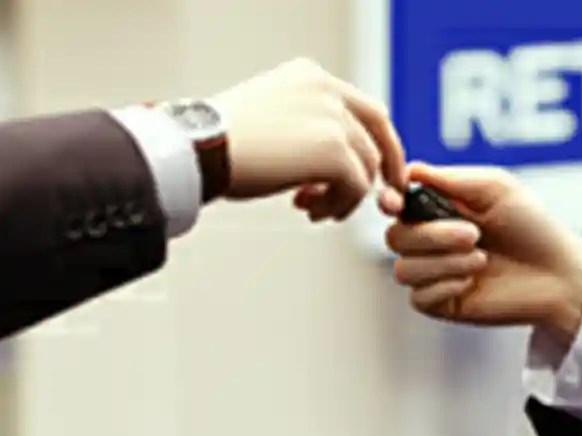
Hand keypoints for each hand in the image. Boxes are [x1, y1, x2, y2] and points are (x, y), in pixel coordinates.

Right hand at [213, 58, 404, 220]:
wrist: (198, 150)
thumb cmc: (219, 142)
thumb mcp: (273, 121)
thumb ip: (309, 130)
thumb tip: (341, 164)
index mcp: (311, 77)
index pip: (365, 107)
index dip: (377, 141)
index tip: (379, 170)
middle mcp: (327, 90)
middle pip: (378, 132)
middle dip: (383, 169)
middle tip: (380, 198)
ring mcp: (333, 119)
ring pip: (366, 166)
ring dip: (346, 196)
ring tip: (316, 209)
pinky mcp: (334, 151)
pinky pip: (356, 188)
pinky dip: (340, 206)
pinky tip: (314, 212)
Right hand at [379, 163, 581, 348]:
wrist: (559, 275)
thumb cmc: (532, 226)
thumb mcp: (495, 188)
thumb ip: (449, 179)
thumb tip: (409, 170)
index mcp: (438, 209)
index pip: (395, 204)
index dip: (389, 202)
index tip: (396, 203)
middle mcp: (431, 241)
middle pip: (394, 238)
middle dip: (432, 235)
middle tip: (474, 235)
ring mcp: (434, 273)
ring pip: (403, 270)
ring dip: (443, 263)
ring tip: (481, 259)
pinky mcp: (441, 303)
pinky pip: (418, 297)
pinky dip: (445, 286)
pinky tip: (472, 283)